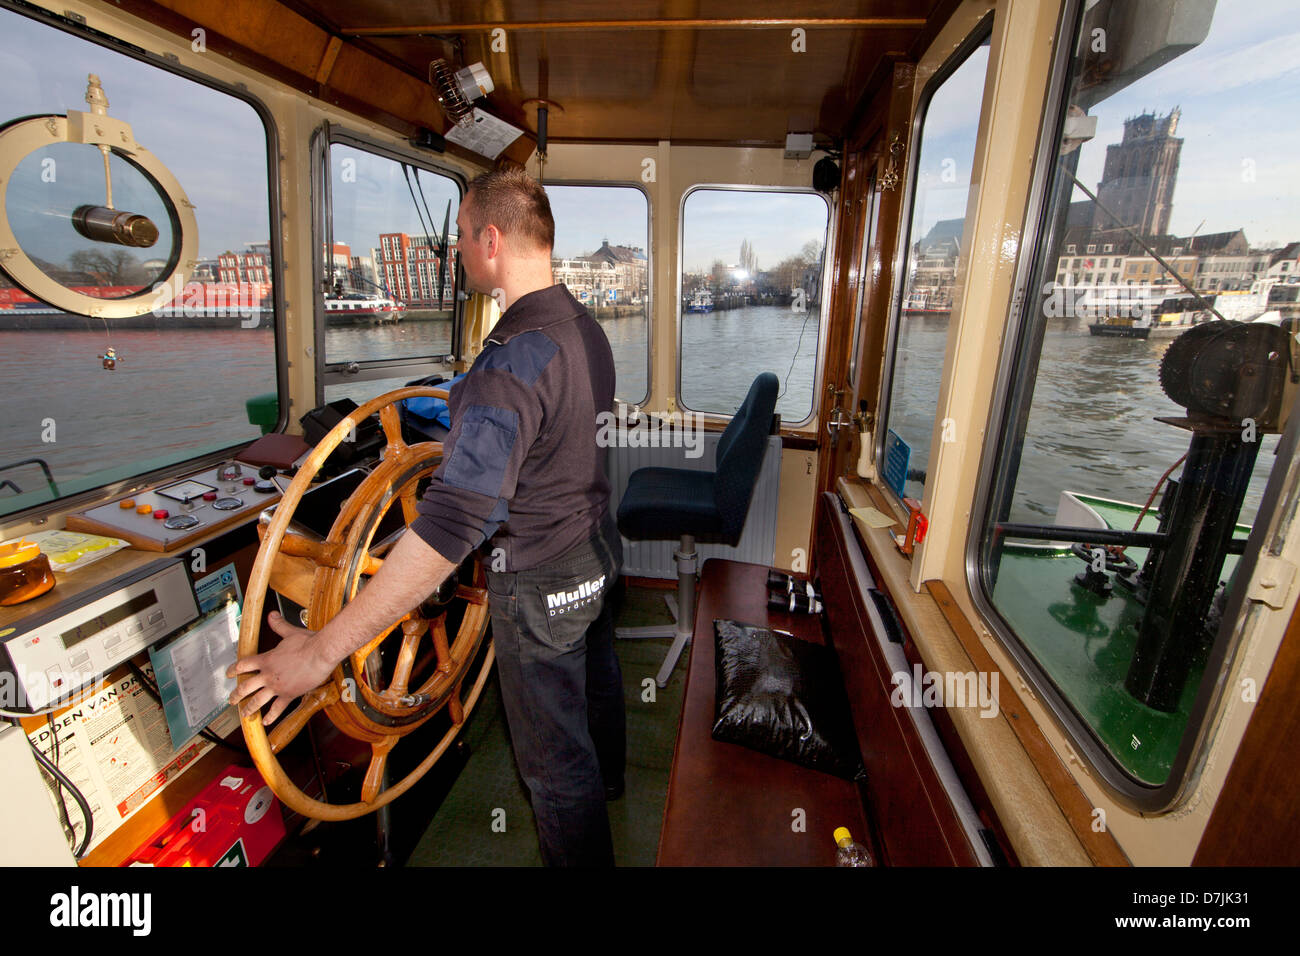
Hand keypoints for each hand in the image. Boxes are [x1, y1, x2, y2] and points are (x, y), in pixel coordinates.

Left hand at [227, 611, 335, 725]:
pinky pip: (277, 708)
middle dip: (236, 695)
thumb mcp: (290, 632)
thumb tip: (272, 614)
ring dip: (248, 708)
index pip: (243, 665)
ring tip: (244, 714)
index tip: (228, 674)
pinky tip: (265, 722)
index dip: (233, 669)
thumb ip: (278, 625)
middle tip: (231, 700)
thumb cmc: (308, 642)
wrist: (321, 653)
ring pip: (257, 700)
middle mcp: (268, 674)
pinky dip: (270, 716)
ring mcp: (276, 686)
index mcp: (266, 659)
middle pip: (245, 687)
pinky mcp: (288, 694)